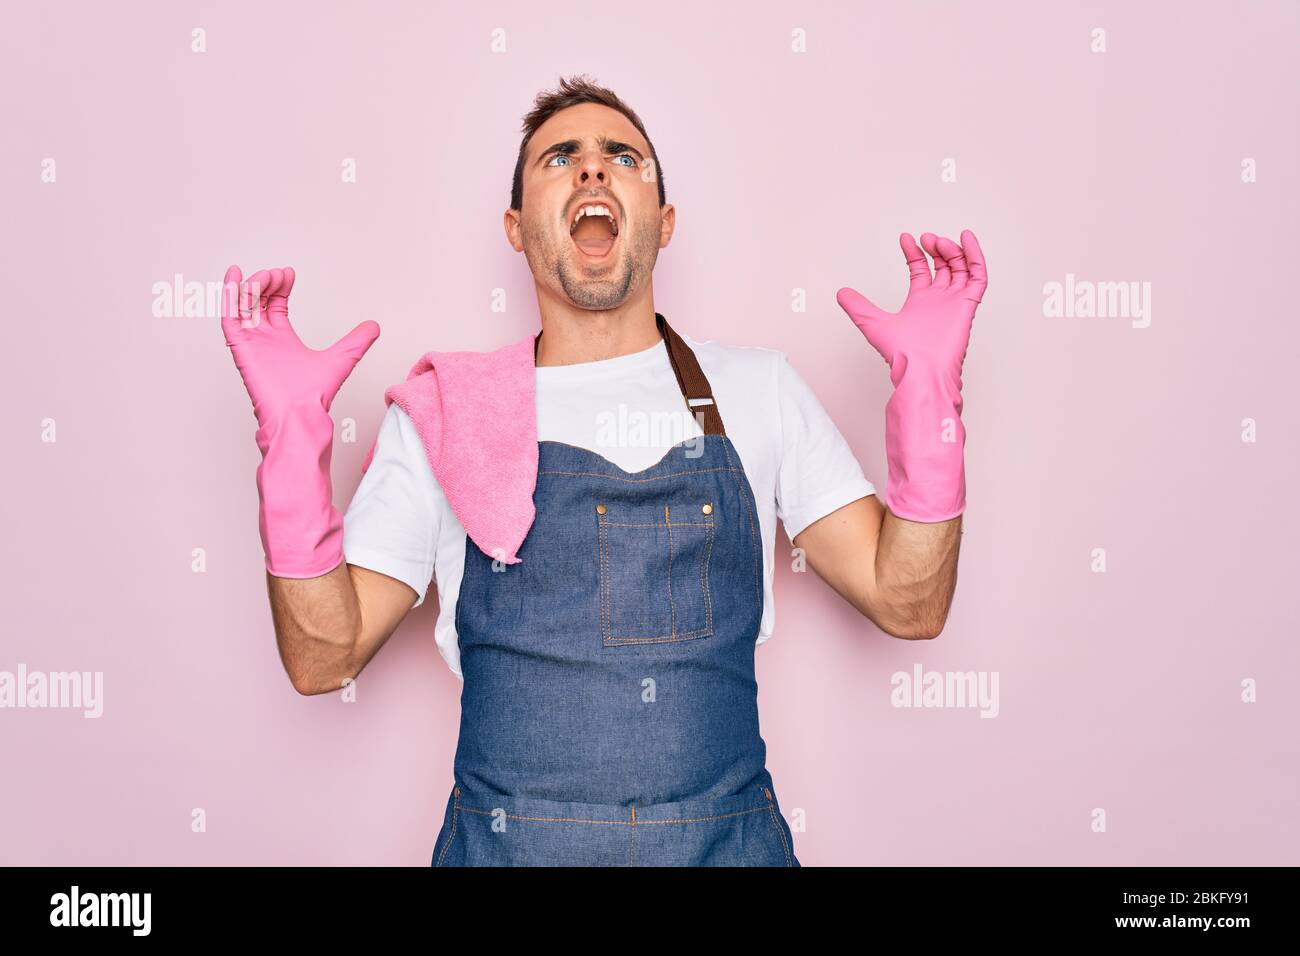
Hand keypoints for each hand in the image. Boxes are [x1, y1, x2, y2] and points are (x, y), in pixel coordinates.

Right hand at [221, 264, 379, 423]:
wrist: (301, 414)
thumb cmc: (315, 395)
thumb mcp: (342, 359)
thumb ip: (356, 342)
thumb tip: (375, 326)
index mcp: (283, 340)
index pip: (274, 305)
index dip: (279, 287)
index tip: (289, 273)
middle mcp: (264, 340)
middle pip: (257, 302)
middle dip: (266, 283)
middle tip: (279, 274)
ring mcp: (251, 343)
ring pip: (243, 305)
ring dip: (252, 286)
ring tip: (266, 276)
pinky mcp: (241, 348)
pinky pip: (229, 317)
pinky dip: (229, 295)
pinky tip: (236, 275)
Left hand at [836, 230, 986, 386]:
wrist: (920, 371)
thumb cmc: (901, 355)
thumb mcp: (872, 323)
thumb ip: (858, 307)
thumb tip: (840, 293)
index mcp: (919, 303)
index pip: (920, 270)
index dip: (914, 252)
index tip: (906, 238)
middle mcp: (938, 301)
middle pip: (943, 266)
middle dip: (935, 249)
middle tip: (925, 238)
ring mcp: (954, 302)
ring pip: (960, 268)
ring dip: (952, 251)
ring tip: (937, 241)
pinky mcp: (967, 305)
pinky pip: (978, 276)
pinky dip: (974, 256)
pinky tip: (966, 239)